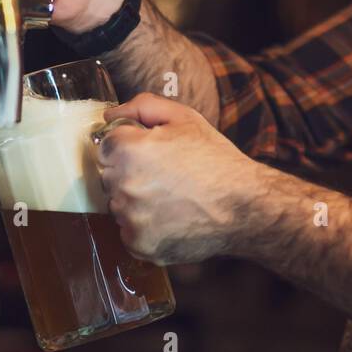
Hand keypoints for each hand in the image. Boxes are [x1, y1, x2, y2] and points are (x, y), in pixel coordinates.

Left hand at [97, 93, 259, 264]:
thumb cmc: (216, 160)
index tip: (151, 153)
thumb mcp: (185, 118)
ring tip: (171, 197)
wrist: (245, 206)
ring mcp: (130, 219)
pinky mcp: (139, 244)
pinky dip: (145, 226)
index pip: (106, 145)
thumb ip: (142, 106)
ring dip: (136, 201)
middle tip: (166, 175)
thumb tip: (110, 116)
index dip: (129, 146)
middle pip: (109, 176)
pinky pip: (129, 231)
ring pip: (118, 205)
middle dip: (130, 172)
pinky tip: (171, 217)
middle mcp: (124, 185)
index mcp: (129, 150)